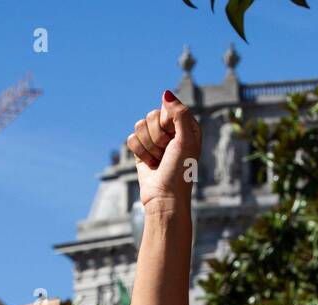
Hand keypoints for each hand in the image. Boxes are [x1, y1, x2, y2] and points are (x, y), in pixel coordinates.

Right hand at [128, 90, 200, 210]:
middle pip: (151, 115)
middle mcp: (170, 130)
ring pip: (139, 126)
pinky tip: (150, 164)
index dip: (167, 123)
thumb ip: (179, 114)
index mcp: (186, 125)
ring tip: (159, 160)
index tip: (174, 139)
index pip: (167, 108)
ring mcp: (155, 139)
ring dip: (148, 147)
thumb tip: (165, 94)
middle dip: (157, 137)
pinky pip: (131, 138)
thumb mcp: (186, 140)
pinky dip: (139, 153)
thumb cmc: (180, 171)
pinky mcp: (141, 149)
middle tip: (166, 153)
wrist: (164, 197)